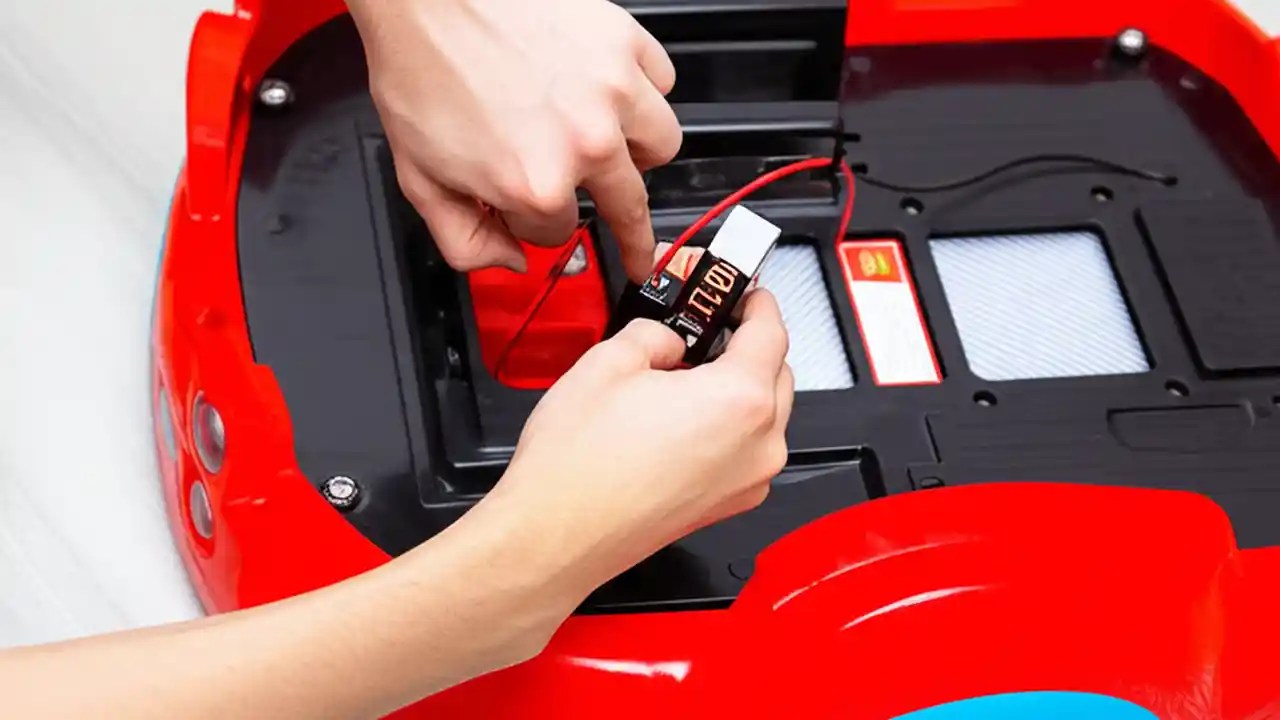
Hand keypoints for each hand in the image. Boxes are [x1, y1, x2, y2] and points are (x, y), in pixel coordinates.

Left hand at [347, 0, 680, 281]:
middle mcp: (586, 143)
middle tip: (639, 251)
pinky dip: (645, 90)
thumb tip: (511, 261)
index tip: (527, 204)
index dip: (537, 221)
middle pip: (630, 209)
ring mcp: (614, 91)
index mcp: (536, 184)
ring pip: (660, 145)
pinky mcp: (625, 42)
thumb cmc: (420, 65)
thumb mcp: (419, 176)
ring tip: (616, 147)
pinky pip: (663, 81)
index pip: (558, 231)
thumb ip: (464, 239)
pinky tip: (614, 91)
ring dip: (640, 155)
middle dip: (631, 237)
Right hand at [480, 290, 794, 594]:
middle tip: (707, 329)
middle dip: (748, 346)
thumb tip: (670, 340)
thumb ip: (656, 334)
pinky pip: (746, 449)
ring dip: (740, 388)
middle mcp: (758, 445)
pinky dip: (729, 426)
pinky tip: (680, 419)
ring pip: (766, 415)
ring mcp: (748, 482)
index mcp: (739, 400)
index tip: (746, 293)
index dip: (757, 302)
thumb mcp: (609, 360)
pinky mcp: (729, 505)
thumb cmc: (578, 466)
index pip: (772, 331)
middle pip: (777, 373)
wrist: (555, 535)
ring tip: (683, 378)